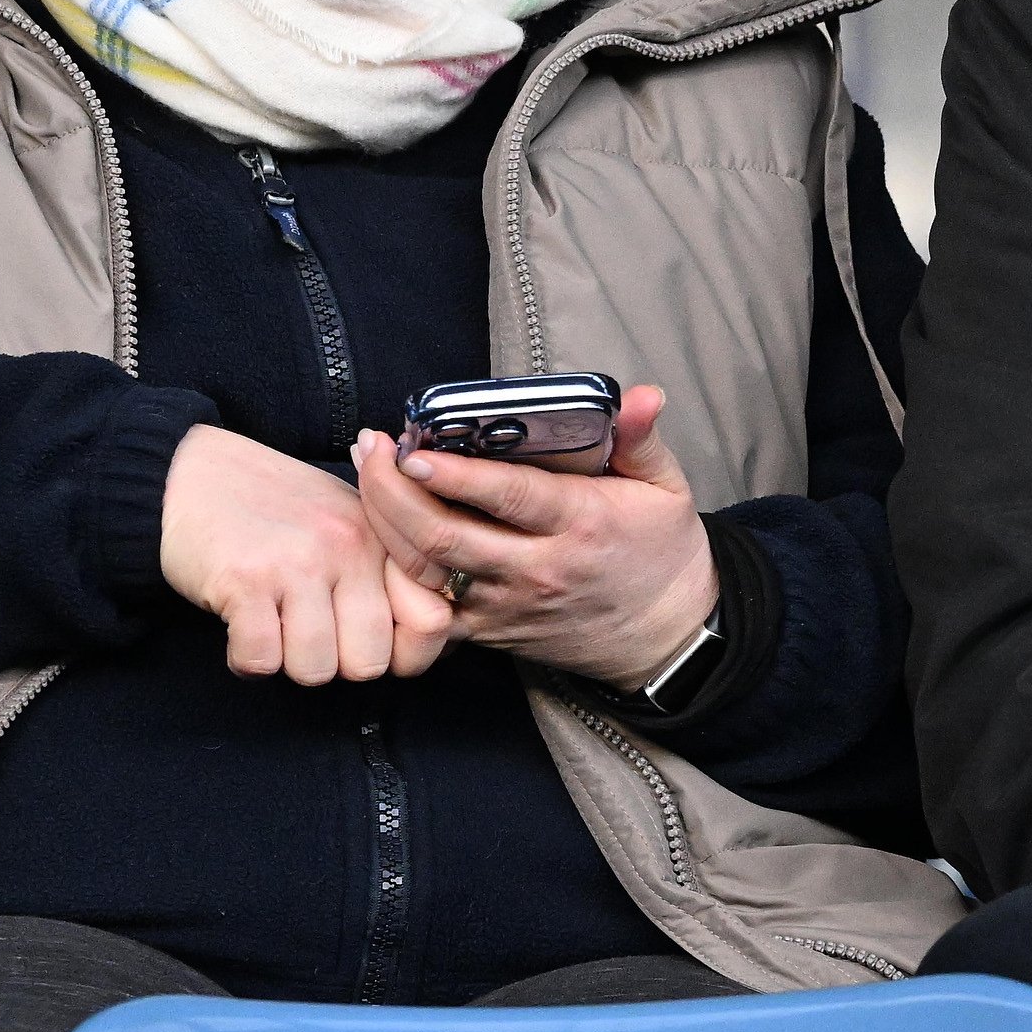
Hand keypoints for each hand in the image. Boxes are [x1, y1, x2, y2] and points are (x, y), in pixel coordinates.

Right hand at [159, 423, 450, 685]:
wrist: (195, 472)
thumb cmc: (278, 511)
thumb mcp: (350, 525)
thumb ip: (392, 574)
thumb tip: (432, 634)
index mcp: (381, 539)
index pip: (432, 622)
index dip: (406, 654)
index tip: (368, 643)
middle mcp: (347, 548)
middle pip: (370, 663)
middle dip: (338, 664)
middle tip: (310, 633)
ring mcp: (297, 563)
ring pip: (316, 670)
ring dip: (288, 661)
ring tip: (274, 626)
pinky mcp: (244, 579)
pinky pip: (260, 660)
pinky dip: (246, 658)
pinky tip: (242, 628)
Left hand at [355, 383, 721, 691]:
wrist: (664, 637)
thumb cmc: (661, 552)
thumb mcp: (665, 488)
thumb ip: (641, 439)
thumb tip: (644, 394)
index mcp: (581, 523)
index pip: (508, 497)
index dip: (455, 475)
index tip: (413, 448)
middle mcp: (537, 568)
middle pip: (446, 535)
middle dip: (395, 491)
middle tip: (372, 447)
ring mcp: (507, 605)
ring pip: (425, 571)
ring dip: (385, 523)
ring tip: (366, 474)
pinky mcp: (490, 631)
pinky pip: (427, 608)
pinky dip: (395, 573)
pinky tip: (377, 532)